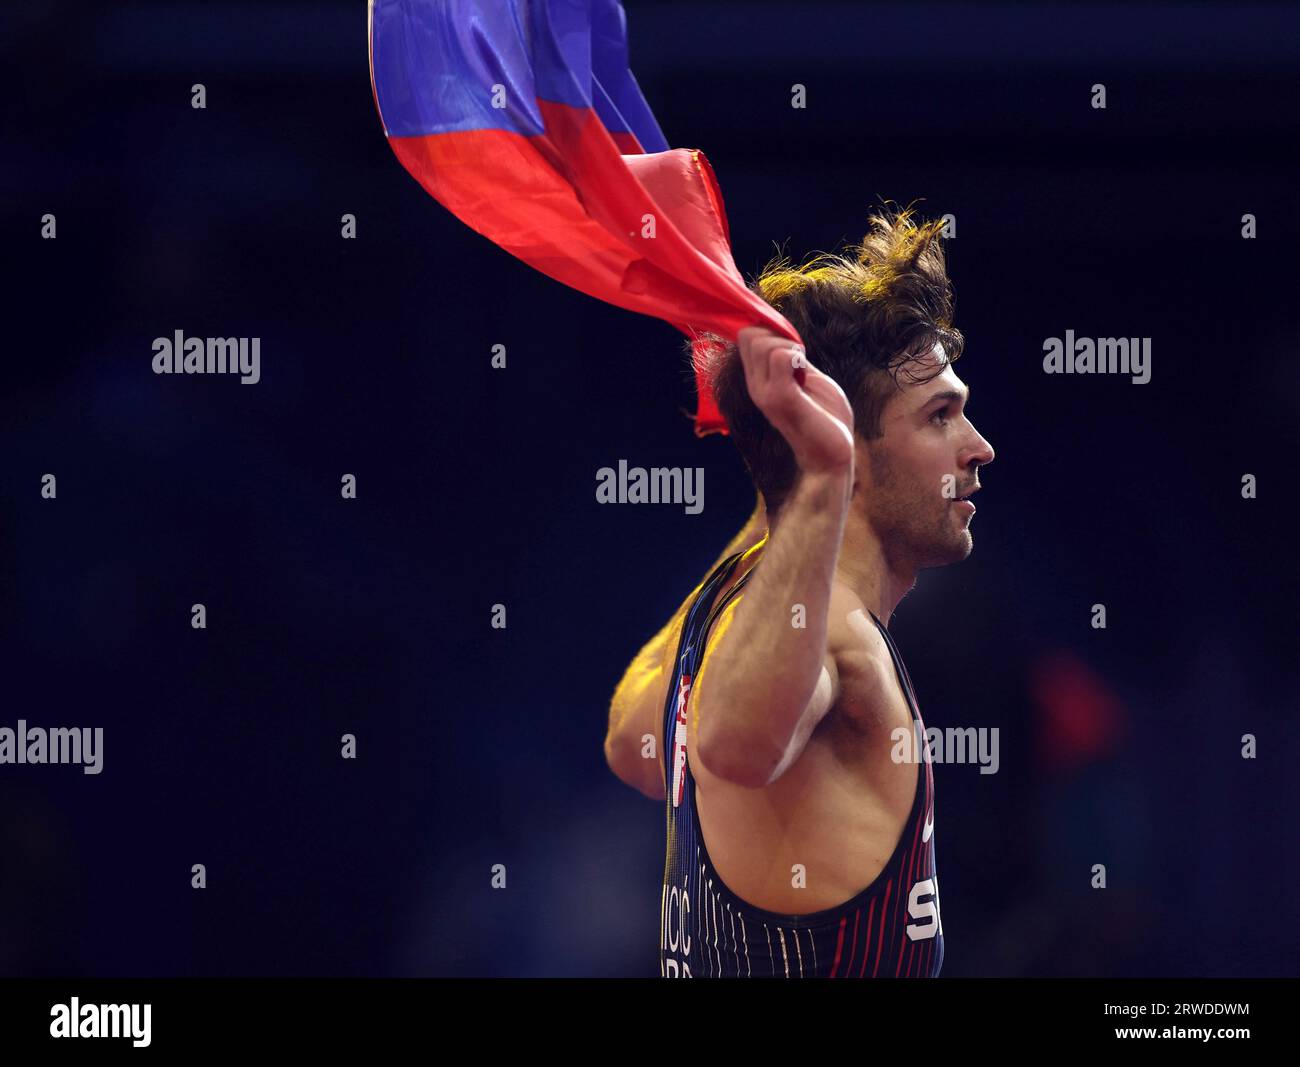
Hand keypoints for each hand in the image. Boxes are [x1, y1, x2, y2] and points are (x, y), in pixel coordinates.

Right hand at [735, 326, 854, 475]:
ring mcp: (764, 393)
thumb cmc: (824, 418)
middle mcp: (756, 386)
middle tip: (800, 361)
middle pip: (751, 335)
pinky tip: (806, 377)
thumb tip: (785, 333)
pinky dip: (798, 357)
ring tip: (804, 372)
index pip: (746, 336)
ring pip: (764, 343)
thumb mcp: (806, 378)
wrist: (832, 455)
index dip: (771, 330)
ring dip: (792, 348)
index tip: (794, 348)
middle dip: (779, 336)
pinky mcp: (780, 398)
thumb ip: (793, 359)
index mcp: (759, 381)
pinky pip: (781, 356)